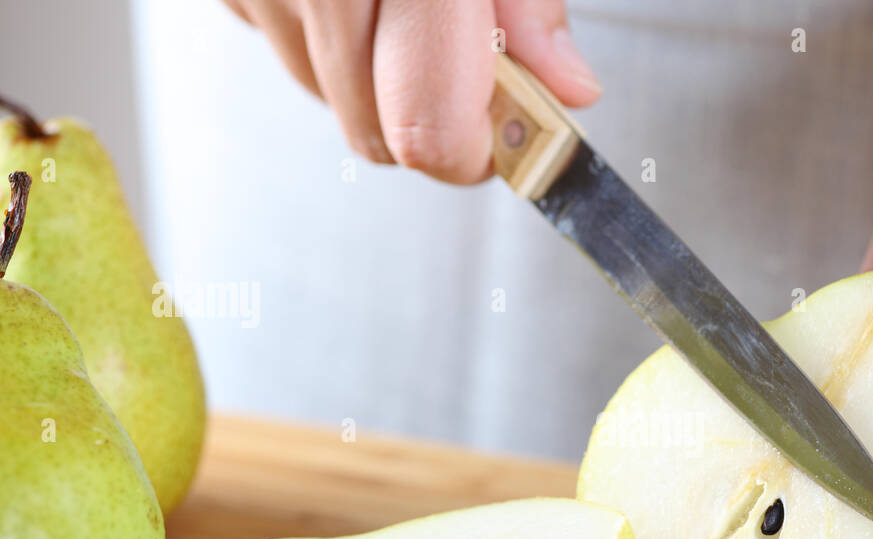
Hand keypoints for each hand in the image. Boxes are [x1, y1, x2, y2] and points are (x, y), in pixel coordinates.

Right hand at [223, 0, 600, 181]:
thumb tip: (565, 89)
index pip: (425, 126)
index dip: (475, 149)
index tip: (511, 130)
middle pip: (373, 132)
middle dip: (435, 114)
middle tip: (477, 59)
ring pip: (326, 95)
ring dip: (381, 73)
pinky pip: (282, 41)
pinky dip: (328, 30)